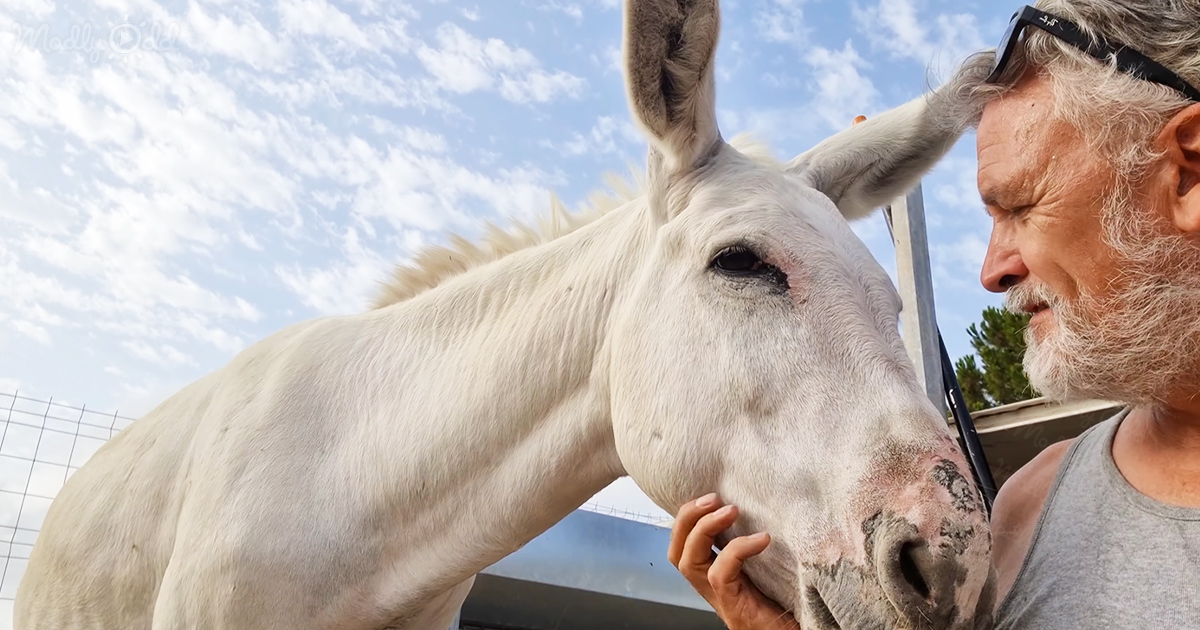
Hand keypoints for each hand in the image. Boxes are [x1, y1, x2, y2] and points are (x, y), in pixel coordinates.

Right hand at [668, 494, 800, 629]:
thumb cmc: (796, 609)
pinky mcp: (736, 609)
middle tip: (712, 497)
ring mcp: (722, 601)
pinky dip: (736, 551)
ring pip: (689, 562)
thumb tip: (785, 508)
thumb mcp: (778, 570)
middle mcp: (715, 590)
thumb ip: (770, 547)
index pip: (686, 548)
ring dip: (704, 529)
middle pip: (678, 553)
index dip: (688, 520)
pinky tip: (761, 540)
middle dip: (688, 518)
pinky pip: (720, 575)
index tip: (712, 496)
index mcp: (721, 579)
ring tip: (730, 510)